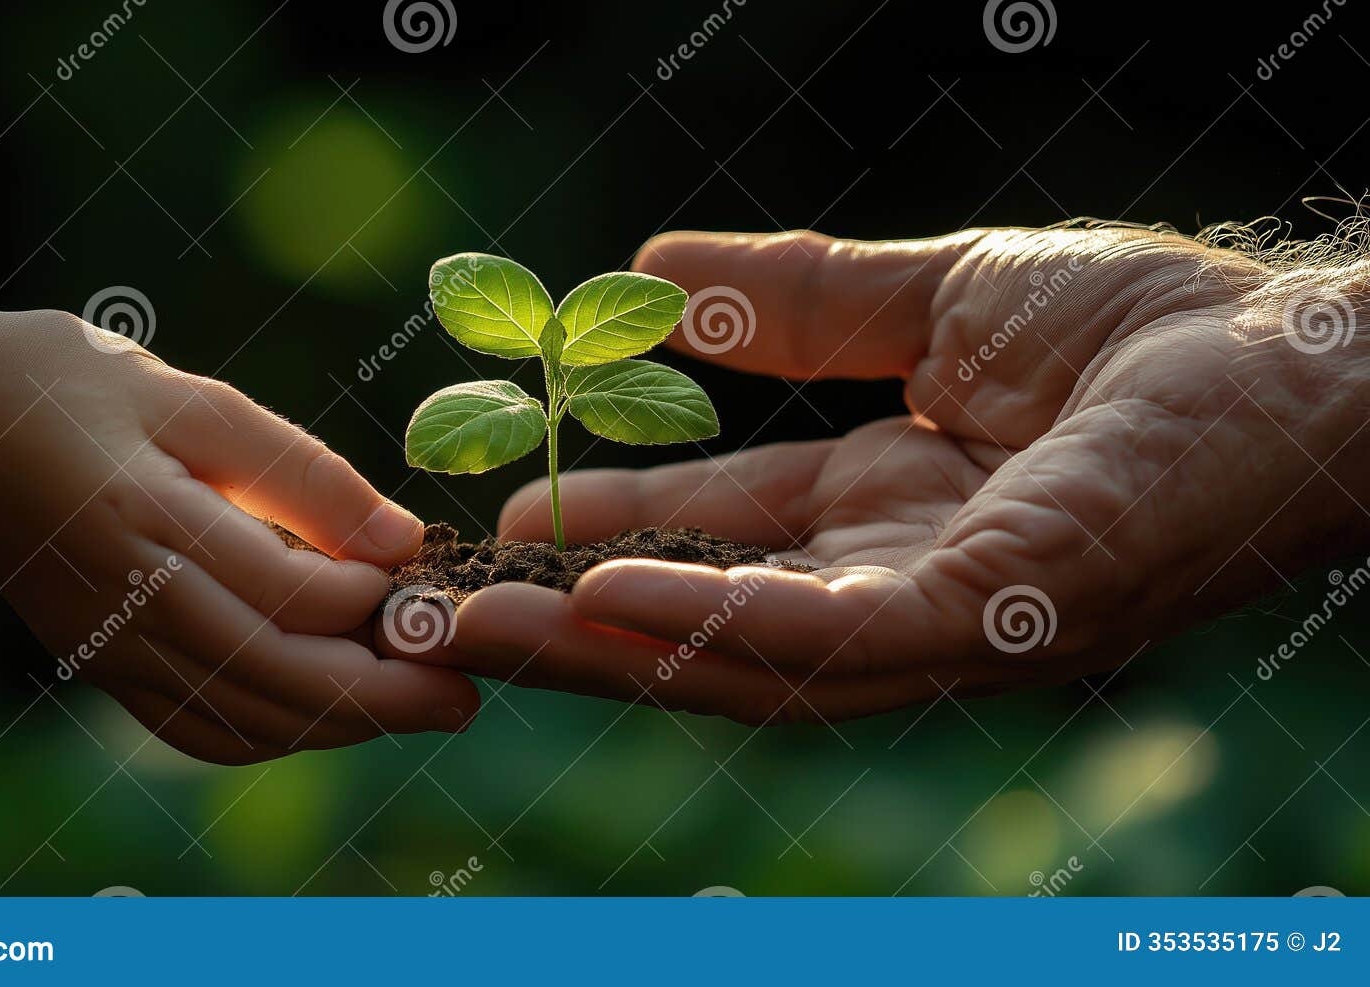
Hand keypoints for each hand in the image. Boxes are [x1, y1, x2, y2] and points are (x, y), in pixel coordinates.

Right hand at [0, 216, 477, 762]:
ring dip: (342, 727)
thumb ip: (303, 476)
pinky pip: (198, 731)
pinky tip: (329, 718)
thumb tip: (405, 542)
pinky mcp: (102, 670)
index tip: (431, 583)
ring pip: (244, 722)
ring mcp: (109, 652)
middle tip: (466, 700)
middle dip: (385, 701)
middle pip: (277, 682)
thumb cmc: (76, 390)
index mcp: (149, 522)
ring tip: (418, 707)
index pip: (288, 592)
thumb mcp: (197, 402)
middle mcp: (127, 606)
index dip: (370, 600)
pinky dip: (274, 737)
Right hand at [386, 226, 1369, 723]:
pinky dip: (710, 623)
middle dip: (575, 624)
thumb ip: (800, 302)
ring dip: (606, 648)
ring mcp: (944, 620)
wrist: (1301, 351)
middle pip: (709, 626)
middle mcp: (902, 592)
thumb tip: (651, 276)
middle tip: (446, 608)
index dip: (611, 535)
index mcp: (890, 522)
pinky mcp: (992, 614)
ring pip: (743, 658)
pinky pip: (828, 638)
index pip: (720, 544)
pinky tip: (609, 600)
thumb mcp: (936, 299)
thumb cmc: (1147, 329)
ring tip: (485, 622)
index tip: (504, 515)